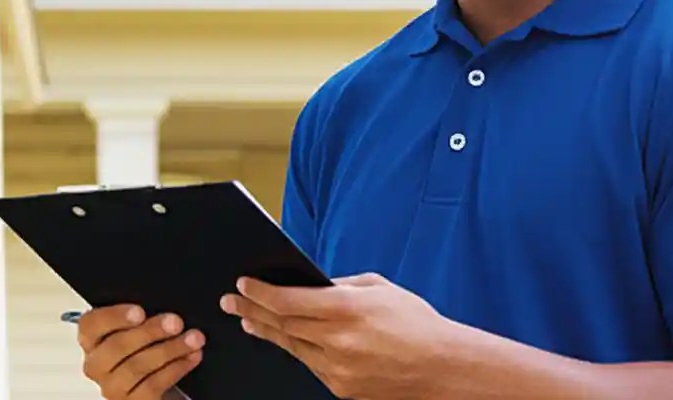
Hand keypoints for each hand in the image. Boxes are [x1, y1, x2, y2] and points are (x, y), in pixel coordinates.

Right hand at [76, 304, 206, 399]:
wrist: (155, 380)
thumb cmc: (145, 346)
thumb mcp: (140, 325)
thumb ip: (142, 315)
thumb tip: (163, 303)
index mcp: (92, 340)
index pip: (91, 325)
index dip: (114, 317)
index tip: (140, 311)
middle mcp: (97, 365)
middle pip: (116, 347)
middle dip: (150, 332)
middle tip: (176, 322)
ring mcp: (113, 387)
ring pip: (137, 367)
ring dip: (170, 350)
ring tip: (193, 338)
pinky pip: (153, 386)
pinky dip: (176, 368)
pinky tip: (191, 357)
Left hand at [220, 273, 449, 399]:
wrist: (442, 368)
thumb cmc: (415, 322)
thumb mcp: (378, 287)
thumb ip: (339, 286)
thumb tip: (307, 284)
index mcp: (347, 309)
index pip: (287, 300)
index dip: (259, 292)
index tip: (242, 284)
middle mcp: (338, 341)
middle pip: (281, 324)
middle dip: (251, 310)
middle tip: (230, 301)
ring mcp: (338, 369)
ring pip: (291, 347)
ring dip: (265, 331)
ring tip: (248, 319)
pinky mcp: (341, 389)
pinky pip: (310, 365)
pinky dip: (295, 349)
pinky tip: (283, 339)